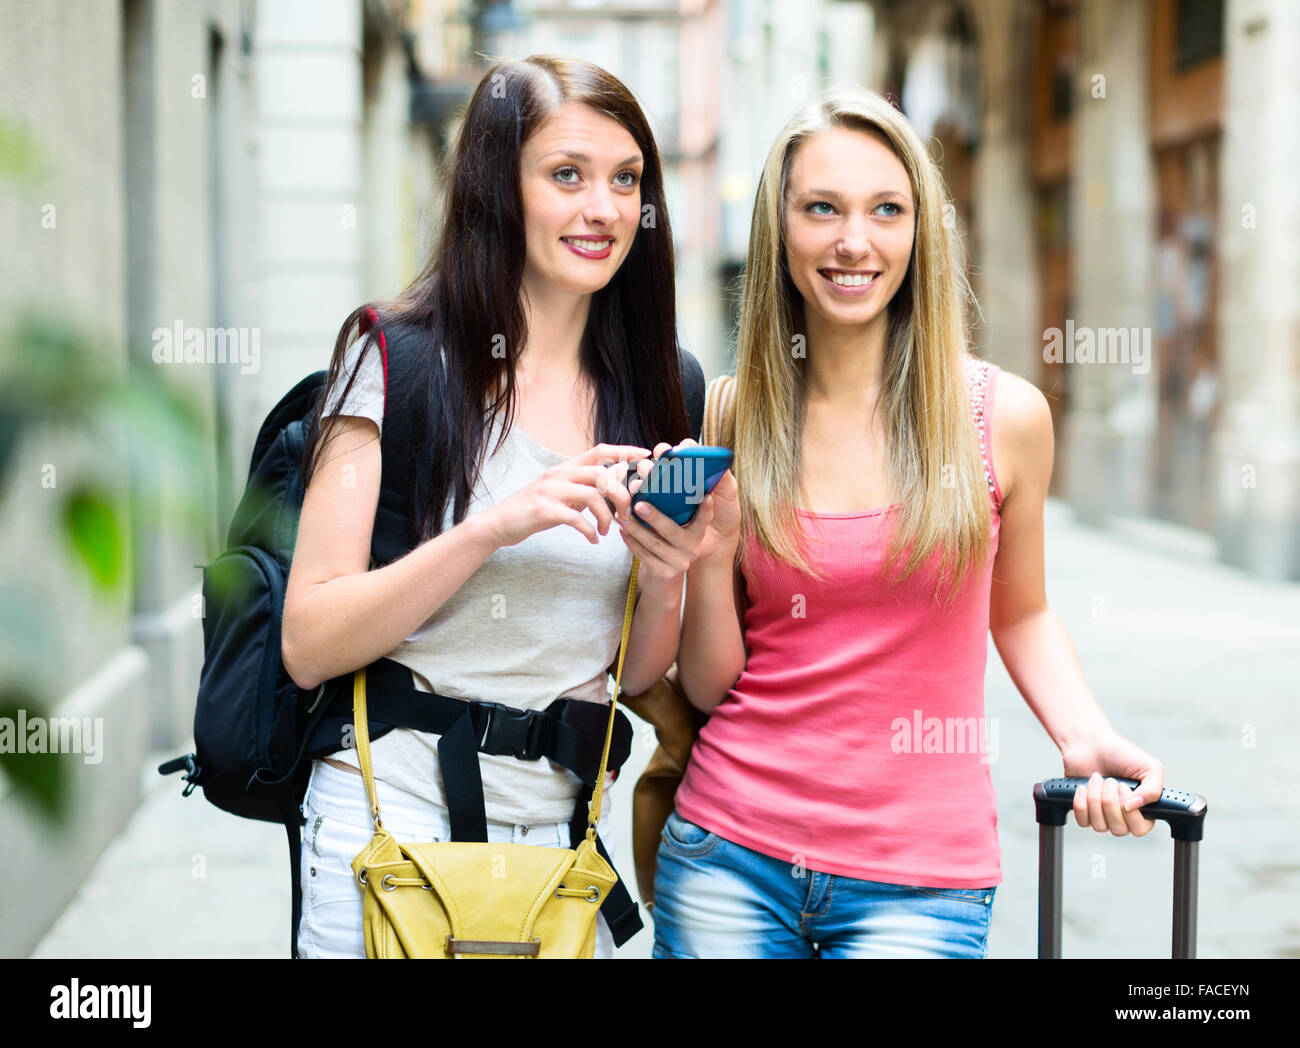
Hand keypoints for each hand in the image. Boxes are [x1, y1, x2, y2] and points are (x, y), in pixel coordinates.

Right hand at [481, 442, 649, 548]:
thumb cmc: (536, 509)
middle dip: (621, 495)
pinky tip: (593, 540)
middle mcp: (559, 474)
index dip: (624, 451)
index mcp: (566, 467)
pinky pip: (577, 518)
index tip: (644, 455)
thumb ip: (585, 487)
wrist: (500, 523)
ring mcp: (551, 491)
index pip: (600, 451)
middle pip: (602, 474)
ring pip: (593, 495)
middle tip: (625, 515)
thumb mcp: (562, 493)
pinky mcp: (544, 510)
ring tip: (607, 531)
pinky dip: (590, 531)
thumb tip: (615, 482)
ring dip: (606, 517)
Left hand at [616, 441, 715, 593]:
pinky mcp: (662, 573)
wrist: (662, 578)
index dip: (706, 509)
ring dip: (635, 527)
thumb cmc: (667, 542)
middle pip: (672, 531)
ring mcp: (678, 563)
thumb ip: (674, 508)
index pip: (704, 519)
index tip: (706, 495)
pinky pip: (643, 555)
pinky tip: (623, 531)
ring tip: (623, 514)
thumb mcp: (676, 528)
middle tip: (639, 503)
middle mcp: (692, 548)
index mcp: (698, 533)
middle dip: (654, 516)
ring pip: (653, 543)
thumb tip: (658, 472)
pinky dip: (631, 542)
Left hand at [1062, 732, 1164, 836]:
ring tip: (1097, 779)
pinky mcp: (1084, 812)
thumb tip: (1133, 807)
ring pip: (1100, 826)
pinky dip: (1081, 803)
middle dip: (1111, 802)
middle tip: (1110, 781)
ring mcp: (1103, 816)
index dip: (1131, 812)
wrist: (1091, 743)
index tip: (1124, 788)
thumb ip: (1153, 791)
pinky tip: (1083, 787)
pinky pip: (1083, 822)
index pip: (1140, 829)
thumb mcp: (1150, 767)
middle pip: (1119, 830)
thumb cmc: (1121, 754)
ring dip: (1095, 799)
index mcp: (1143, 809)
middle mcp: (1124, 816)